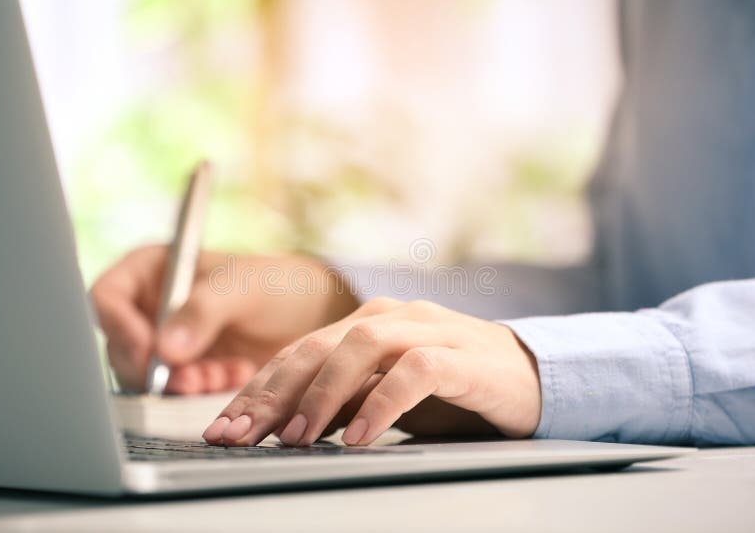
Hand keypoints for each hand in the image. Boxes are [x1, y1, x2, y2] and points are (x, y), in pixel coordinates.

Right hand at [91, 245, 357, 393]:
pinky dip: (200, 391)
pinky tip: (236, 375)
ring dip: (180, 384)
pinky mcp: (184, 372)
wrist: (309, 316)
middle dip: (154, 369)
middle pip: (121, 346)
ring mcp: (164, 342)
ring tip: (221, 376)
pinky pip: (174, 392)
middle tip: (191, 381)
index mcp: (150, 270)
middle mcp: (148, 307)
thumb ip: (203, 311)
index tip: (152, 354)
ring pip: (146, 376)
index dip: (121, 328)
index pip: (107, 299)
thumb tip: (164, 349)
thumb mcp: (241, 288)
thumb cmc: (275, 284)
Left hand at [203, 297, 540, 446]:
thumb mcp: (383, 395)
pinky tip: (361, 435)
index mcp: (365, 322)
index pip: (298, 352)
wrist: (528, 376)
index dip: (258, 390)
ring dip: (323, 393)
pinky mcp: (462, 354)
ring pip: (361, 346)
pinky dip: (383, 402)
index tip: (226, 429)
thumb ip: (339, 401)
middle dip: (275, 392)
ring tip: (297, 438)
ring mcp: (427, 329)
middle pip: (318, 346)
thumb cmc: (450, 387)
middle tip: (243, 435)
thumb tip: (281, 426)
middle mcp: (390, 316)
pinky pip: (416, 370)